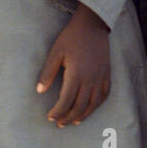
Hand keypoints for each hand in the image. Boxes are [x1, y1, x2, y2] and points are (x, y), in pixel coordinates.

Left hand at [37, 4, 110, 125]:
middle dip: (68, 117)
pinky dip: (96, 106)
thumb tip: (39, 91)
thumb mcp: (55, 52)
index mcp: (76, 73)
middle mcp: (90, 78)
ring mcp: (100, 77)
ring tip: (72, 121)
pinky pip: (104, 96)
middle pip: (79, 106)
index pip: (66, 100)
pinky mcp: (107, 74)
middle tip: (59, 123)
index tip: (50, 117)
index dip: (57, 112)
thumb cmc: (71, 37)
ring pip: (93, 104)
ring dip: (82, 115)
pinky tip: (89, 109)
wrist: (93, 25)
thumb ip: (47, 73)